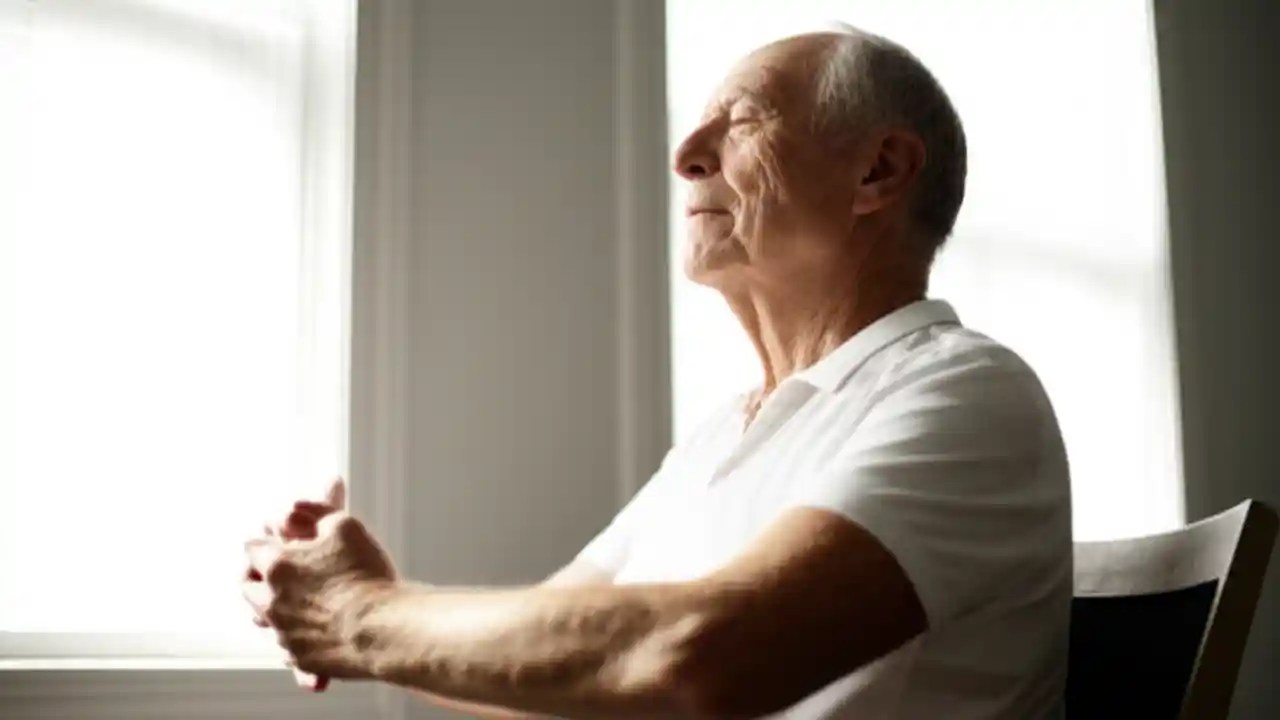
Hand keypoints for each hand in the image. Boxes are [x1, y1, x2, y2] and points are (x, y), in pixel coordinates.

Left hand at [249, 477, 346, 690]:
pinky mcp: (300, 658)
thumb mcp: (345, 526)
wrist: (383, 629)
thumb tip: (297, 508)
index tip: (280, 542)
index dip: (267, 542)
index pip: (252, 548)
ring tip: (304, 603)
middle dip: (260, 578)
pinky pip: (288, 646)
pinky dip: (298, 636)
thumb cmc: (365, 575)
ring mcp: (283, 633)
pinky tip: (320, 630)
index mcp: (277, 565)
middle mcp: (271, 601)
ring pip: (266, 619)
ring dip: (279, 608)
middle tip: (281, 574)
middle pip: (248, 587)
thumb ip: (317, 512)